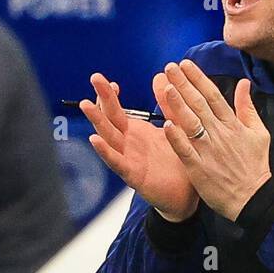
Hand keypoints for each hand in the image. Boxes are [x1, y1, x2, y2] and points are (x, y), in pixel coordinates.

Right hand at [80, 72, 198, 221]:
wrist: (186, 195)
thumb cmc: (178, 163)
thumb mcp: (175, 127)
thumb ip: (168, 104)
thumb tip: (161, 77)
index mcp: (136, 133)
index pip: (117, 110)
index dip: (111, 95)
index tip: (108, 80)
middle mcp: (128, 144)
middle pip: (110, 118)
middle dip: (101, 98)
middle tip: (95, 78)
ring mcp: (128, 159)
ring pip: (108, 137)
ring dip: (97, 120)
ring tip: (87, 104)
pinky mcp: (133, 175)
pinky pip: (117, 162)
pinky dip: (106, 152)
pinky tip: (96, 140)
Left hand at [157, 59, 271, 222]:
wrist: (253, 198)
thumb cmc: (255, 167)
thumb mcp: (259, 134)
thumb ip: (248, 108)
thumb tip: (244, 84)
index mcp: (233, 125)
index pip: (213, 95)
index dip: (198, 78)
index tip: (186, 64)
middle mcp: (220, 134)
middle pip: (199, 104)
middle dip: (184, 84)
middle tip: (170, 67)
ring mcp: (208, 150)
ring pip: (191, 123)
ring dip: (178, 105)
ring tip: (166, 87)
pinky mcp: (199, 168)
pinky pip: (186, 150)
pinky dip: (176, 138)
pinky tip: (166, 124)